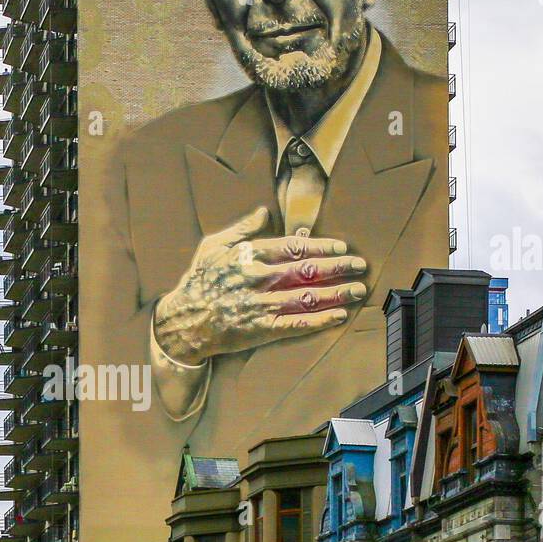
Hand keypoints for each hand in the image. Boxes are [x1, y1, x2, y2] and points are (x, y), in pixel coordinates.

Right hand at [153, 205, 366, 364]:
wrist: (182, 322)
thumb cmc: (198, 282)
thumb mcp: (213, 246)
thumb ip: (242, 229)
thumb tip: (264, 211)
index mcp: (249, 256)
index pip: (293, 247)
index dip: (321, 246)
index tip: (341, 247)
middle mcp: (258, 278)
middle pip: (307, 271)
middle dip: (338, 267)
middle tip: (360, 266)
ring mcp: (261, 305)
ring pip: (307, 297)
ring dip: (336, 293)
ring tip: (357, 290)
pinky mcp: (260, 329)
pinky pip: (296, 324)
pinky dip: (319, 320)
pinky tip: (338, 316)